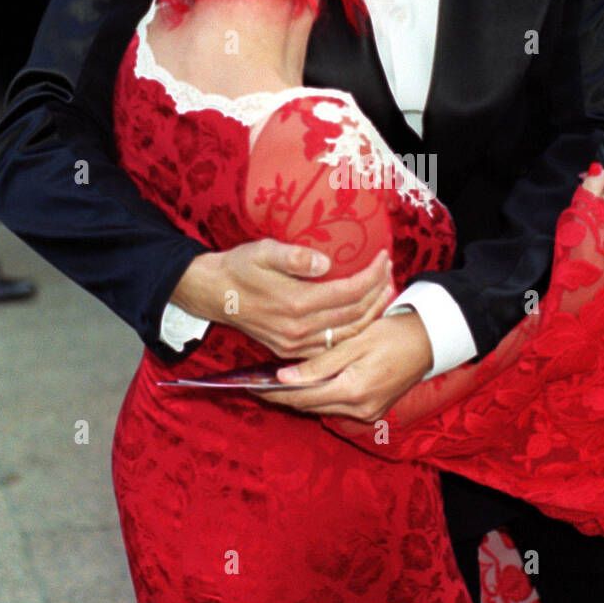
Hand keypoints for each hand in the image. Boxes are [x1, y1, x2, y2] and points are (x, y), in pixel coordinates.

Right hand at [171, 240, 394, 357]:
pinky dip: (354, 331)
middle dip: (378, 292)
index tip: (383, 257)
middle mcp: (299, 329)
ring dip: (372, 314)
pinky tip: (363, 315)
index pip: (349, 292)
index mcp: (295, 303)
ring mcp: (296, 344)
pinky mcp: (291, 351)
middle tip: (390, 271)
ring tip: (385, 291)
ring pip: (348, 334)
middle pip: (354, 314)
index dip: (372, 275)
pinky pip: (333, 345)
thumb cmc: (240, 267)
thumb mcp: (263, 251)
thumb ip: (294, 256)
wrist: (213, 293)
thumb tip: (325, 263)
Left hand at [257, 311, 433, 420]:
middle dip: (282, 396)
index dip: (273, 393)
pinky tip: (306, 383)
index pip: (302, 398)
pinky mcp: (374, 410)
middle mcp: (360, 410)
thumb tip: (284, 379)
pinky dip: (319, 396)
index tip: (249, 385)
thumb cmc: (393, 333)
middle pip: (309, 406)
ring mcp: (369, 413)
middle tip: (255, 383)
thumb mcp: (355, 343)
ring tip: (273, 383)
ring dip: (300, 396)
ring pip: (322, 407)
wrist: (430, 341)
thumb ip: (319, 364)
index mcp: (354, 391)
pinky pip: (337, 405)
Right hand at [582, 166, 603, 254]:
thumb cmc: (583, 252)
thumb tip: (598, 170)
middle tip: (584, 210)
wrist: (588, 290)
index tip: (584, 180)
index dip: (603, 174)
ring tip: (588, 227)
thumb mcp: (583, 210)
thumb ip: (592, 184)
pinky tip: (596, 240)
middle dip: (602, 197)